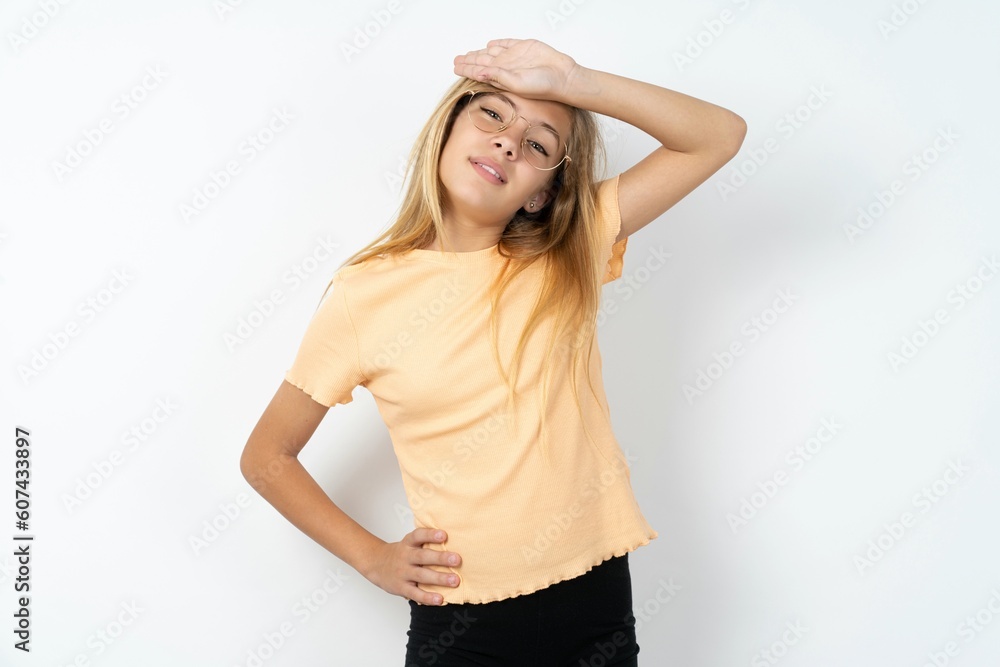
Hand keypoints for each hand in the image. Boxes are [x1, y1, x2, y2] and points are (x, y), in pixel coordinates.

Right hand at [361, 527, 461, 605]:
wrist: (376, 564)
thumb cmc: (401, 553)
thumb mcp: (410, 543)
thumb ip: (426, 542)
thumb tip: (454, 541)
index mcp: (408, 543)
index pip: (418, 536)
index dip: (430, 535)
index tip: (444, 535)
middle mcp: (405, 557)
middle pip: (423, 556)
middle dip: (441, 558)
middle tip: (457, 559)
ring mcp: (403, 573)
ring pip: (422, 576)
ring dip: (439, 578)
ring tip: (455, 580)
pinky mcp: (401, 588)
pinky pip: (415, 593)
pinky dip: (428, 597)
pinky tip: (440, 599)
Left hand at [453, 38, 581, 101]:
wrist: (563, 77)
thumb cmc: (543, 86)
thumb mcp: (517, 83)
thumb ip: (498, 77)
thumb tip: (480, 72)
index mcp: (501, 76)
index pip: (479, 72)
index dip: (466, 69)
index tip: (456, 67)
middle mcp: (505, 66)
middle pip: (482, 61)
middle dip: (469, 61)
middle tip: (457, 60)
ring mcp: (514, 56)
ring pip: (492, 52)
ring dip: (480, 53)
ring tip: (470, 54)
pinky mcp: (524, 47)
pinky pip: (507, 43)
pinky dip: (498, 43)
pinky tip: (490, 44)